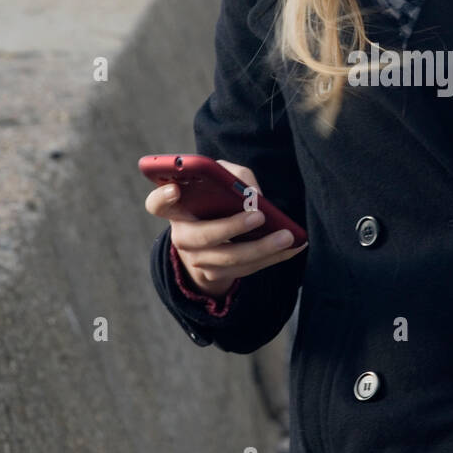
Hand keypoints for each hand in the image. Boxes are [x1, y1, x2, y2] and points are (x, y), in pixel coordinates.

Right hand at [144, 158, 306, 296]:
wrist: (216, 241)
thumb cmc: (218, 202)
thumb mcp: (221, 183)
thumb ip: (233, 176)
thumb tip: (253, 193)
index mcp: (176, 209)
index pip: (157, 204)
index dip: (162, 198)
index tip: (175, 190)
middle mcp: (182, 237)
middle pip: (202, 236)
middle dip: (232, 227)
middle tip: (260, 215)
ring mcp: (198, 260)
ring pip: (230, 258)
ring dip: (262, 248)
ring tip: (287, 236)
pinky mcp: (218, 276)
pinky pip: (247, 270)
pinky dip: (274, 258)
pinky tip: (295, 246)